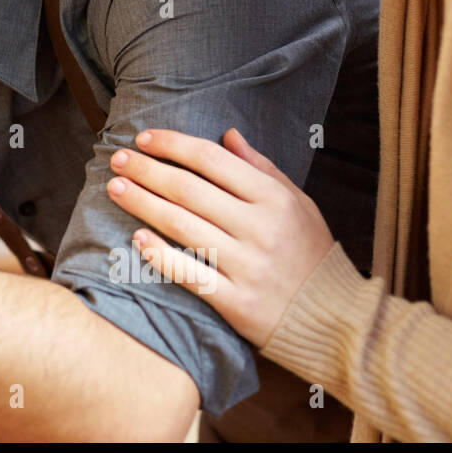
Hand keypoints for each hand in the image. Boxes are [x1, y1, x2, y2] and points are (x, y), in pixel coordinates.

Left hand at [104, 127, 334, 346]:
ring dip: (143, 204)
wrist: (336, 318)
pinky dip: (160, 255)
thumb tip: (228, 134)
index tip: (143, 137)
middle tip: (117, 159)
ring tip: (115, 188)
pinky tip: (136, 238)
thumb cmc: (310, 252)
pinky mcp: (237, 301)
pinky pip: (190, 275)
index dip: (173, 145)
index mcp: (274, 199)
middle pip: (189, 190)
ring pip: (183, 227)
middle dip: (147, 170)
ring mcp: (248, 266)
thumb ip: (261, 168)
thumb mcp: (297, 203)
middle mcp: (260, 228)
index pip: (212, 160)